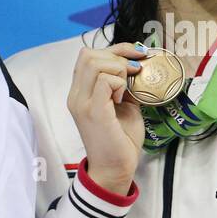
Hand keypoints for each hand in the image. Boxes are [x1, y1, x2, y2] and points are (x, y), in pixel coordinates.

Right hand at [66, 42, 147, 194]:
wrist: (116, 167)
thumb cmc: (121, 139)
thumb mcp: (126, 106)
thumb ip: (126, 87)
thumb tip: (139, 69)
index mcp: (81, 91)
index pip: (89, 55)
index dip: (116, 49)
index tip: (139, 56)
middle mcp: (76, 94)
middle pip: (88, 54)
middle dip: (119, 55)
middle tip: (137, 70)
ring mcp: (82, 102)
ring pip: (94, 62)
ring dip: (119, 68)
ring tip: (129, 86)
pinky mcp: (94, 111)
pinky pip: (104, 81)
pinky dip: (119, 83)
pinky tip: (124, 98)